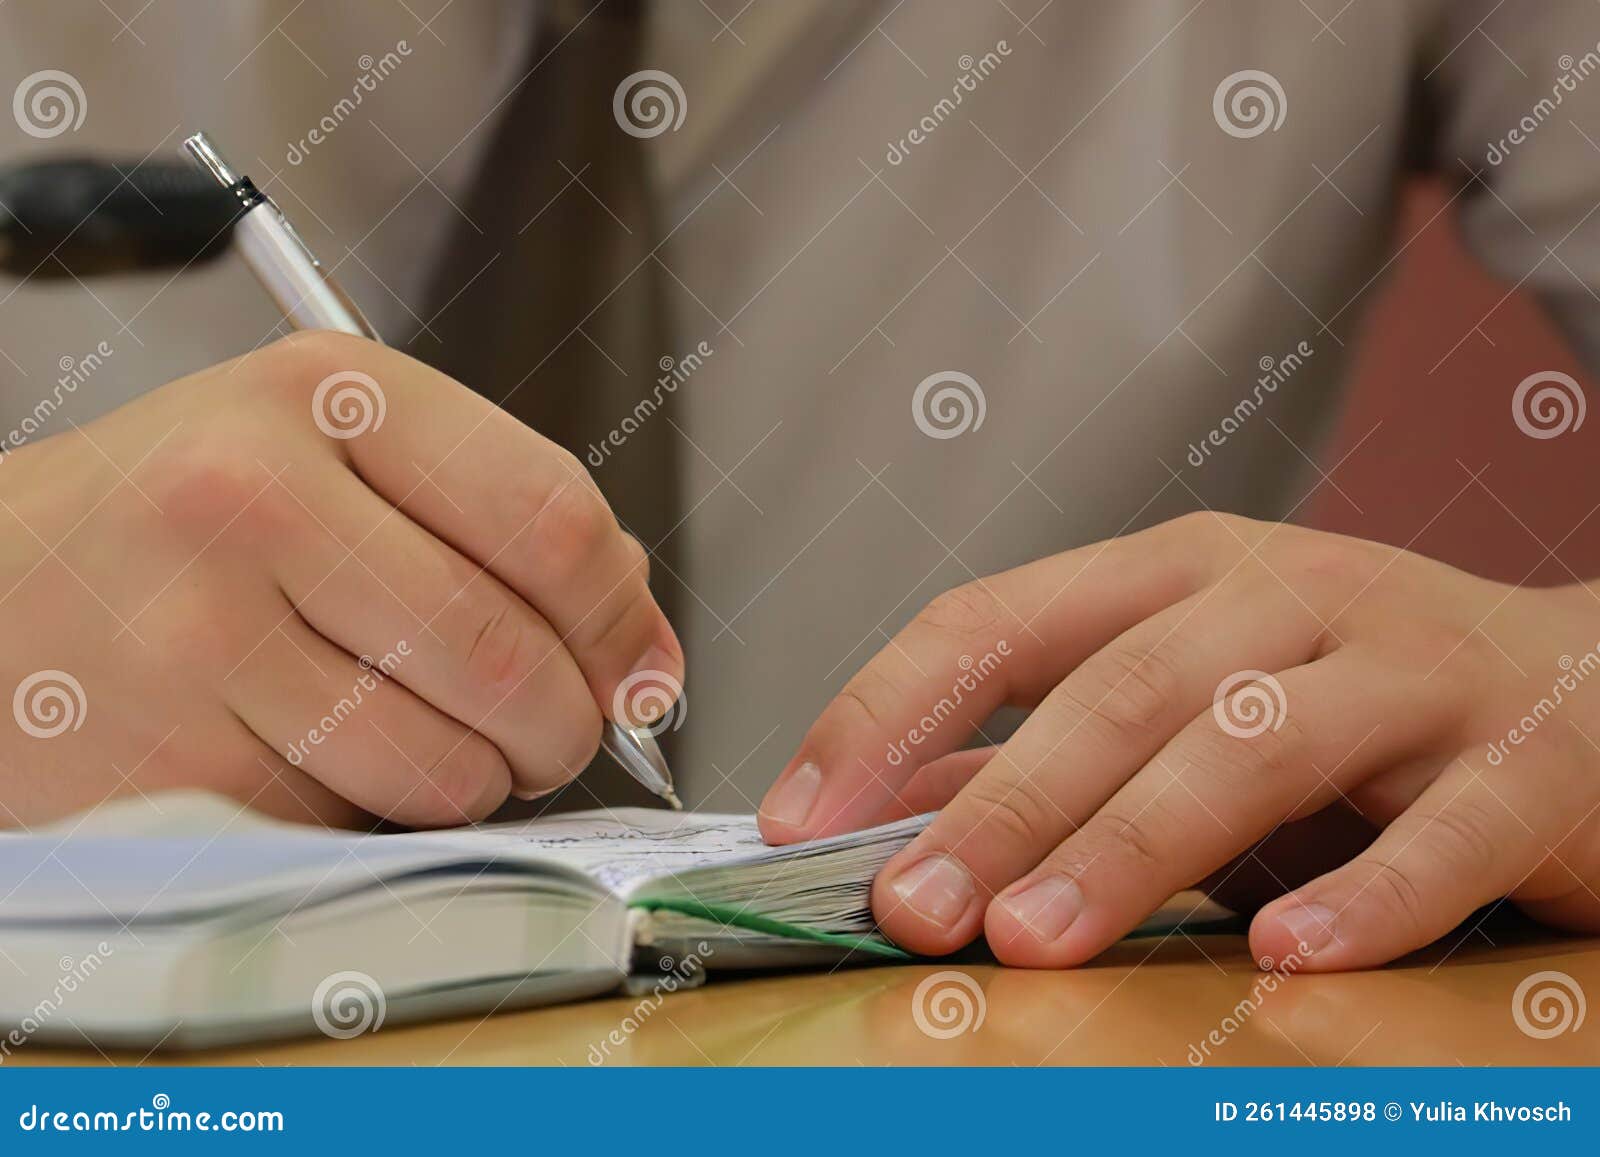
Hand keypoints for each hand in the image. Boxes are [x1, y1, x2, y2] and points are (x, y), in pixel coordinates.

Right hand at [0, 332, 679, 828]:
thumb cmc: (176, 530)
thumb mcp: (328, 457)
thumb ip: (494, 521)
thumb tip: (640, 639)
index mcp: (326, 393)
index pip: (551, 515)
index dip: (622, 615)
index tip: (638, 666)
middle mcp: (255, 492)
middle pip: (513, 653)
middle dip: (568, 724)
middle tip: (553, 733)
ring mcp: (199, 631)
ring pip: (446, 762)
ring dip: (478, 783)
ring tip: (433, 745)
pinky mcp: (164, 756)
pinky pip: (353, 824)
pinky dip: (377, 819)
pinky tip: (325, 765)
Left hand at [758, 512, 1599, 969]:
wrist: (1587, 691)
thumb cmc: (1348, 706)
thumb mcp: (1188, 703)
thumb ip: (1046, 753)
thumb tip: (885, 818)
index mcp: (1174, 572)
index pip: (996, 621)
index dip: (887, 713)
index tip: (798, 819)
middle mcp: (1279, 595)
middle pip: (1114, 689)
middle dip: (1001, 803)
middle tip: (911, 907)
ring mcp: (1405, 665)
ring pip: (1250, 744)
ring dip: (1134, 847)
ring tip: (1042, 942)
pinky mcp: (1523, 756)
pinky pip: (1440, 832)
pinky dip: (1362, 896)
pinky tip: (1289, 960)